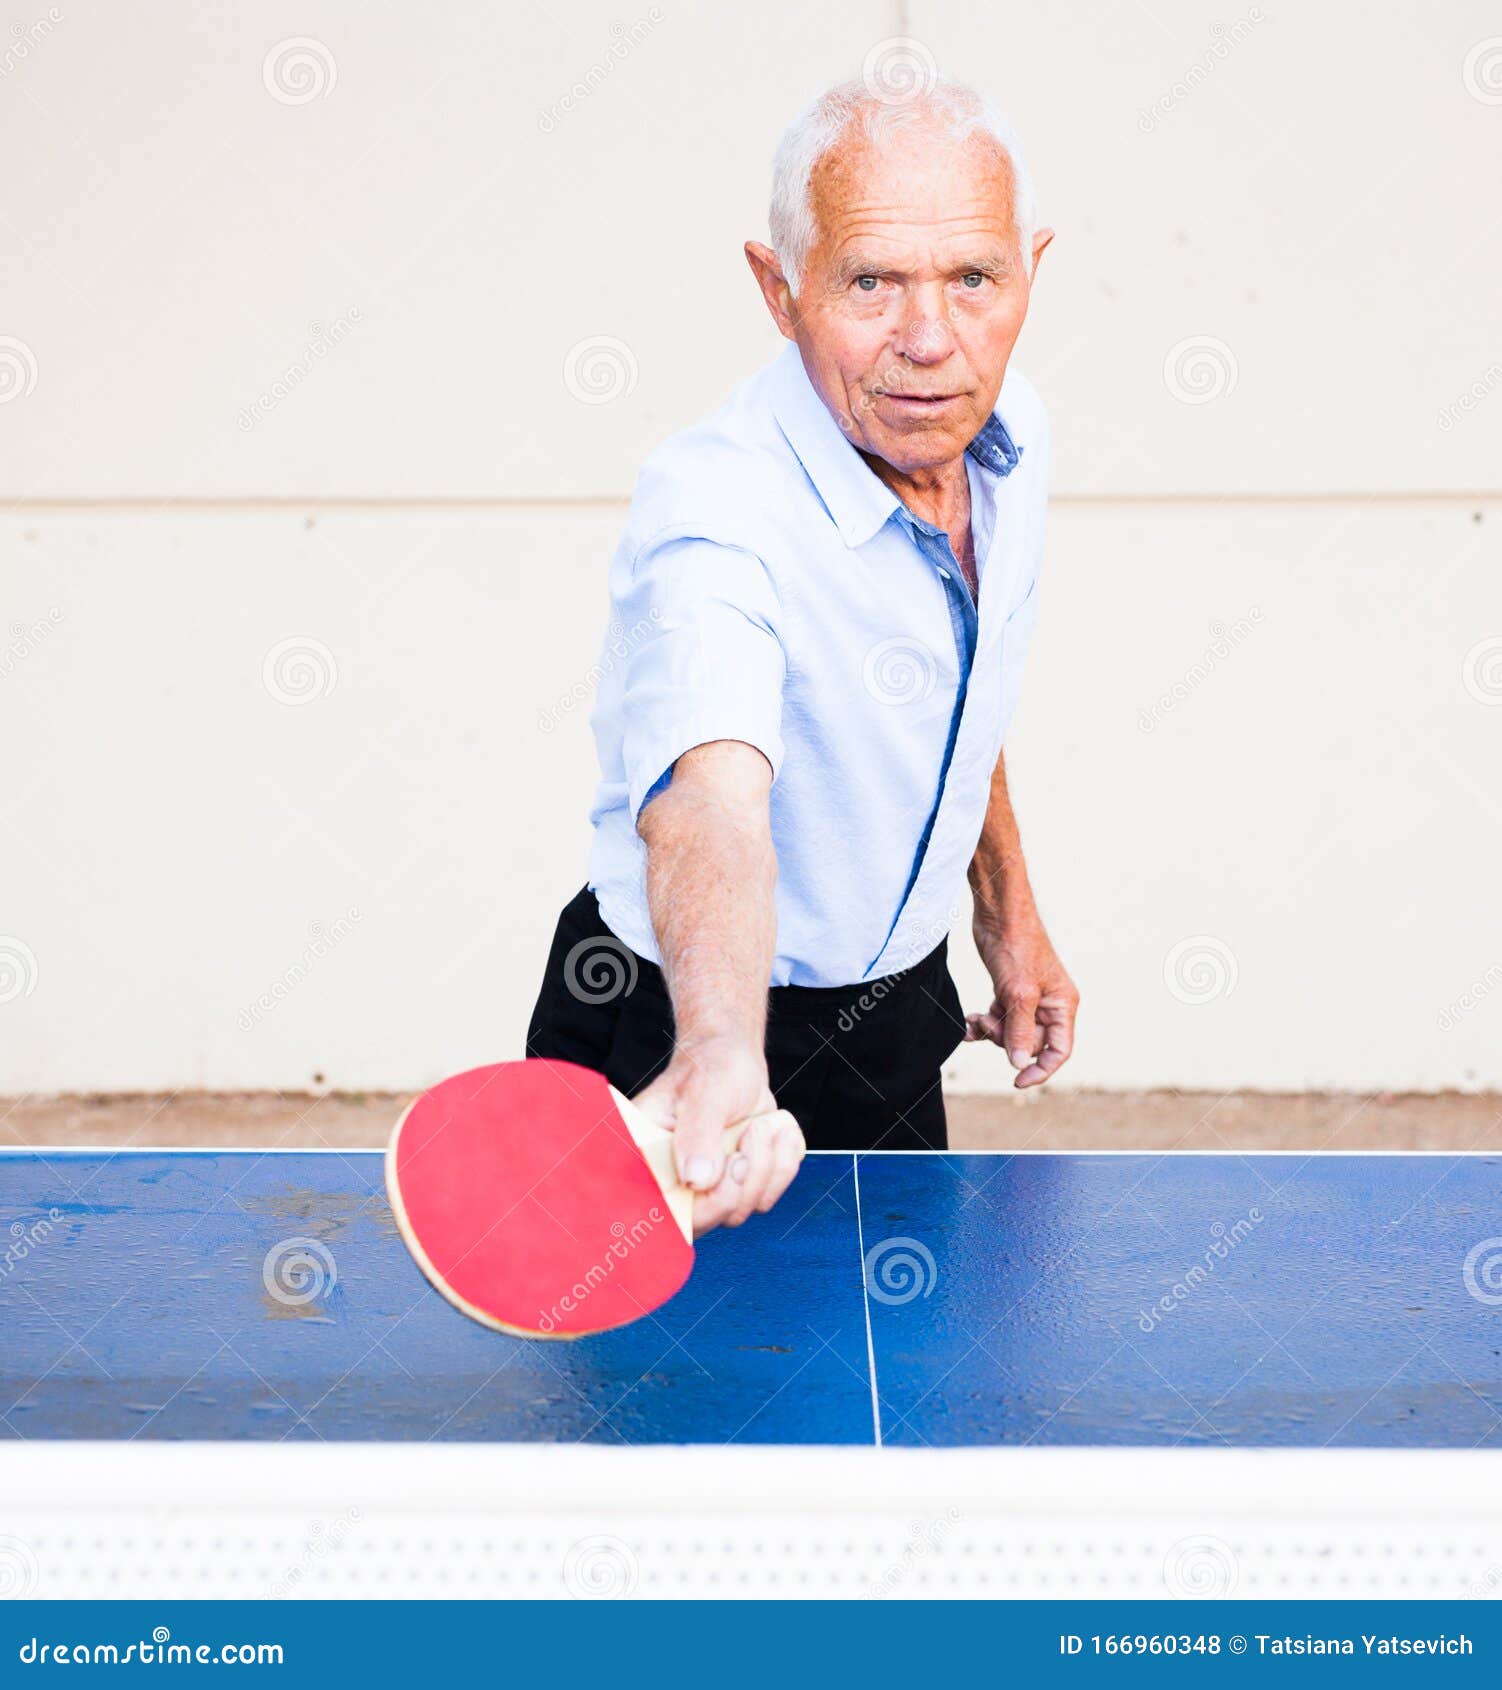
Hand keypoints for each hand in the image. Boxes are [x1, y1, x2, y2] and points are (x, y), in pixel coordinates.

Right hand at [629, 1035, 804, 1234]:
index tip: (731, 1163)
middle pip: (705, 1220)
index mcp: (647, 1157)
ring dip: (765, 1166)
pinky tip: (777, 1131)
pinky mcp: (737, 1186)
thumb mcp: (705, 1092)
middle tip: (753, 1134)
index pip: (661, 1210)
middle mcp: (673, 1181)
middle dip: (741, 1182)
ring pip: (741, 1211)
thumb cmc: (711, 1066)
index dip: (700, 1204)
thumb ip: (699, 1134)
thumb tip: (697, 1181)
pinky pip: (767, 1198)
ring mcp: (707, 1188)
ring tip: (763, 1124)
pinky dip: (782, 1164)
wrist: (735, 1060)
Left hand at [966, 914, 1078, 1088]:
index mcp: (1062, 1005)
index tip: (1017, 1081)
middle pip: (1031, 1043)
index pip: (1059, 1050)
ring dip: (991, 1031)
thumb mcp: (1018, 994)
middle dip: (1006, 1041)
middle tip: (987, 1024)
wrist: (998, 914)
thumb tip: (1018, 1064)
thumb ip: (1020, 1031)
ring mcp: (1028, 998)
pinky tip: (968, 1022)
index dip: (1041, 1069)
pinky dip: (984, 1023)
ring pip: (1011, 1033)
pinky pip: (999, 1019)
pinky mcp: (1009, 991)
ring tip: (974, 1019)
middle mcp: (1049, 1004)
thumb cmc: (1017, 947)